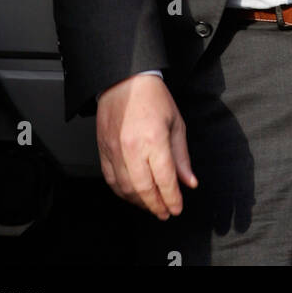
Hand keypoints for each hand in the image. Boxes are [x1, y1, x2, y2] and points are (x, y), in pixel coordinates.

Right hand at [96, 74, 197, 218]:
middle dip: (156, 206)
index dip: (172, 199)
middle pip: (144, 189)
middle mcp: (132, 148)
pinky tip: (132, 194)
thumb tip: (189, 182)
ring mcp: (114, 150)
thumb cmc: (152, 97)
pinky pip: (110, 180)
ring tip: (151, 205)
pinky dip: (122, 192)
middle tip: (165, 213)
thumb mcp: (176, 123)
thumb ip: (181, 156)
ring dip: (139, 202)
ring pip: (125, 189)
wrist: (124, 80)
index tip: (177, 208)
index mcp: (154, 139)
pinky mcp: (102, 150)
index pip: (165, 180)